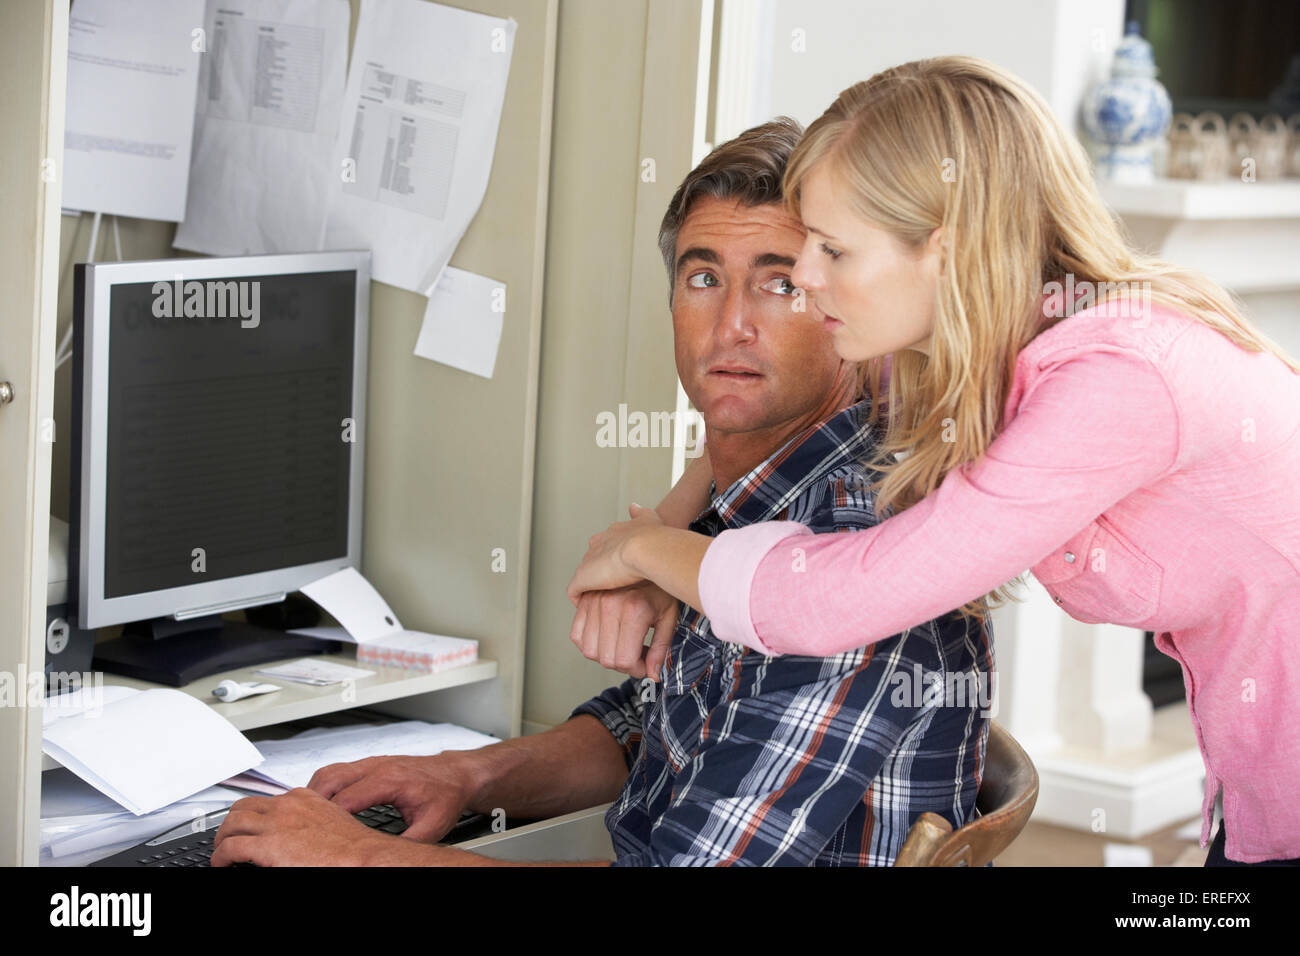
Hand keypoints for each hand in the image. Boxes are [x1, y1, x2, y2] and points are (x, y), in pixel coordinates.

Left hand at [211, 788, 428, 865]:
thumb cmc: (351, 848)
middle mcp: (286, 805)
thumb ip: (308, 821)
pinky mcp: (266, 845)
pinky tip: (223, 865)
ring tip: (221, 853)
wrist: (361, 857)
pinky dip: (220, 857)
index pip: (266, 800)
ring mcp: (275, 823)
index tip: (248, 827)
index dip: (252, 815)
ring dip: (222, 839)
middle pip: (242, 807)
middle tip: (227, 838)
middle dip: (231, 823)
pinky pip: (229, 848)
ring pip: (231, 824)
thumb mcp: (329, 823)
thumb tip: (295, 835)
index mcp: (303, 798)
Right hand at [306, 753, 472, 842]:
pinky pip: (338, 770)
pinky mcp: (371, 763)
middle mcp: (377, 766)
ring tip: (306, 816)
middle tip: (301, 826)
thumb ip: (406, 843)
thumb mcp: (431, 827)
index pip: (346, 798)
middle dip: (312, 803)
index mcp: (390, 780)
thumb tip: (386, 858)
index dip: (328, 818)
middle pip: (330, 779)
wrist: (458, 774)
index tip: (315, 835)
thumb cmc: (446, 795)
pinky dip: (325, 785)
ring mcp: (372, 762)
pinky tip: (322, 804)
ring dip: (315, 791)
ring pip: (330, 771)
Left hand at [566, 504, 663, 603]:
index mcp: (613, 533)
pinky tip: (588, 608)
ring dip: (591, 587)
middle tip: (612, 588)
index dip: (612, 557)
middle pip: (594, 559)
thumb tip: (634, 507)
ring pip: (585, 575)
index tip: (619, 568)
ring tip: (601, 602)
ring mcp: (589, 561)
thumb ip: (640, 513)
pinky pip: (575, 591)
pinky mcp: (582, 578)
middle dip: (600, 572)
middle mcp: (598, 544)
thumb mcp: (650, 518)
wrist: (646, 548)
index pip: (606, 544)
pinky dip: (579, 599)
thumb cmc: (654, 538)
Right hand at [571, 581, 678, 678]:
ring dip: (604, 655)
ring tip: (620, 646)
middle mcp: (611, 605)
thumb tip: (652, 674)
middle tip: (634, 656)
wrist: (647, 554)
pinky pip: (576, 633)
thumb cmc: (660, 584)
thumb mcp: (668, 617)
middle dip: (622, 664)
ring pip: (589, 649)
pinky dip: (587, 643)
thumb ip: (660, 648)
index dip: (636, 669)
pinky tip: (604, 639)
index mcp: (634, 610)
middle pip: (606, 658)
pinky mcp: (585, 599)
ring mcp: (594, 600)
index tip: (644, 665)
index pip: (625, 660)